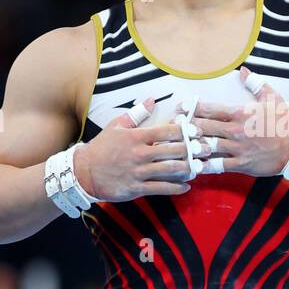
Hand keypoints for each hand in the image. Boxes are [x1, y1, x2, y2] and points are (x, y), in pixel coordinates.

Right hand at [73, 97, 194, 200]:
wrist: (83, 172)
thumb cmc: (102, 148)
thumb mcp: (116, 126)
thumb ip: (136, 114)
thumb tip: (152, 100)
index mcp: (136, 137)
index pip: (167, 131)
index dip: (185, 131)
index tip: (197, 132)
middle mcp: (139, 154)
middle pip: (173, 151)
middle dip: (192, 151)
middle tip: (205, 150)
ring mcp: (138, 172)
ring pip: (170, 170)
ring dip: (188, 169)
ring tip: (199, 168)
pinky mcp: (136, 188)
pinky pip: (161, 188)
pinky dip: (176, 188)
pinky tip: (186, 186)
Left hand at [183, 66, 288, 176]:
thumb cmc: (285, 121)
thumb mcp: (273, 98)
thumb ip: (256, 84)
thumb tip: (244, 70)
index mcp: (240, 113)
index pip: (210, 109)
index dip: (192, 108)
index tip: (180, 108)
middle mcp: (236, 130)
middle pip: (202, 128)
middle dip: (185, 127)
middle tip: (172, 127)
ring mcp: (237, 148)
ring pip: (207, 147)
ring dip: (191, 146)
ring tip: (177, 146)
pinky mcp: (241, 164)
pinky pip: (217, 166)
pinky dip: (203, 166)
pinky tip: (192, 165)